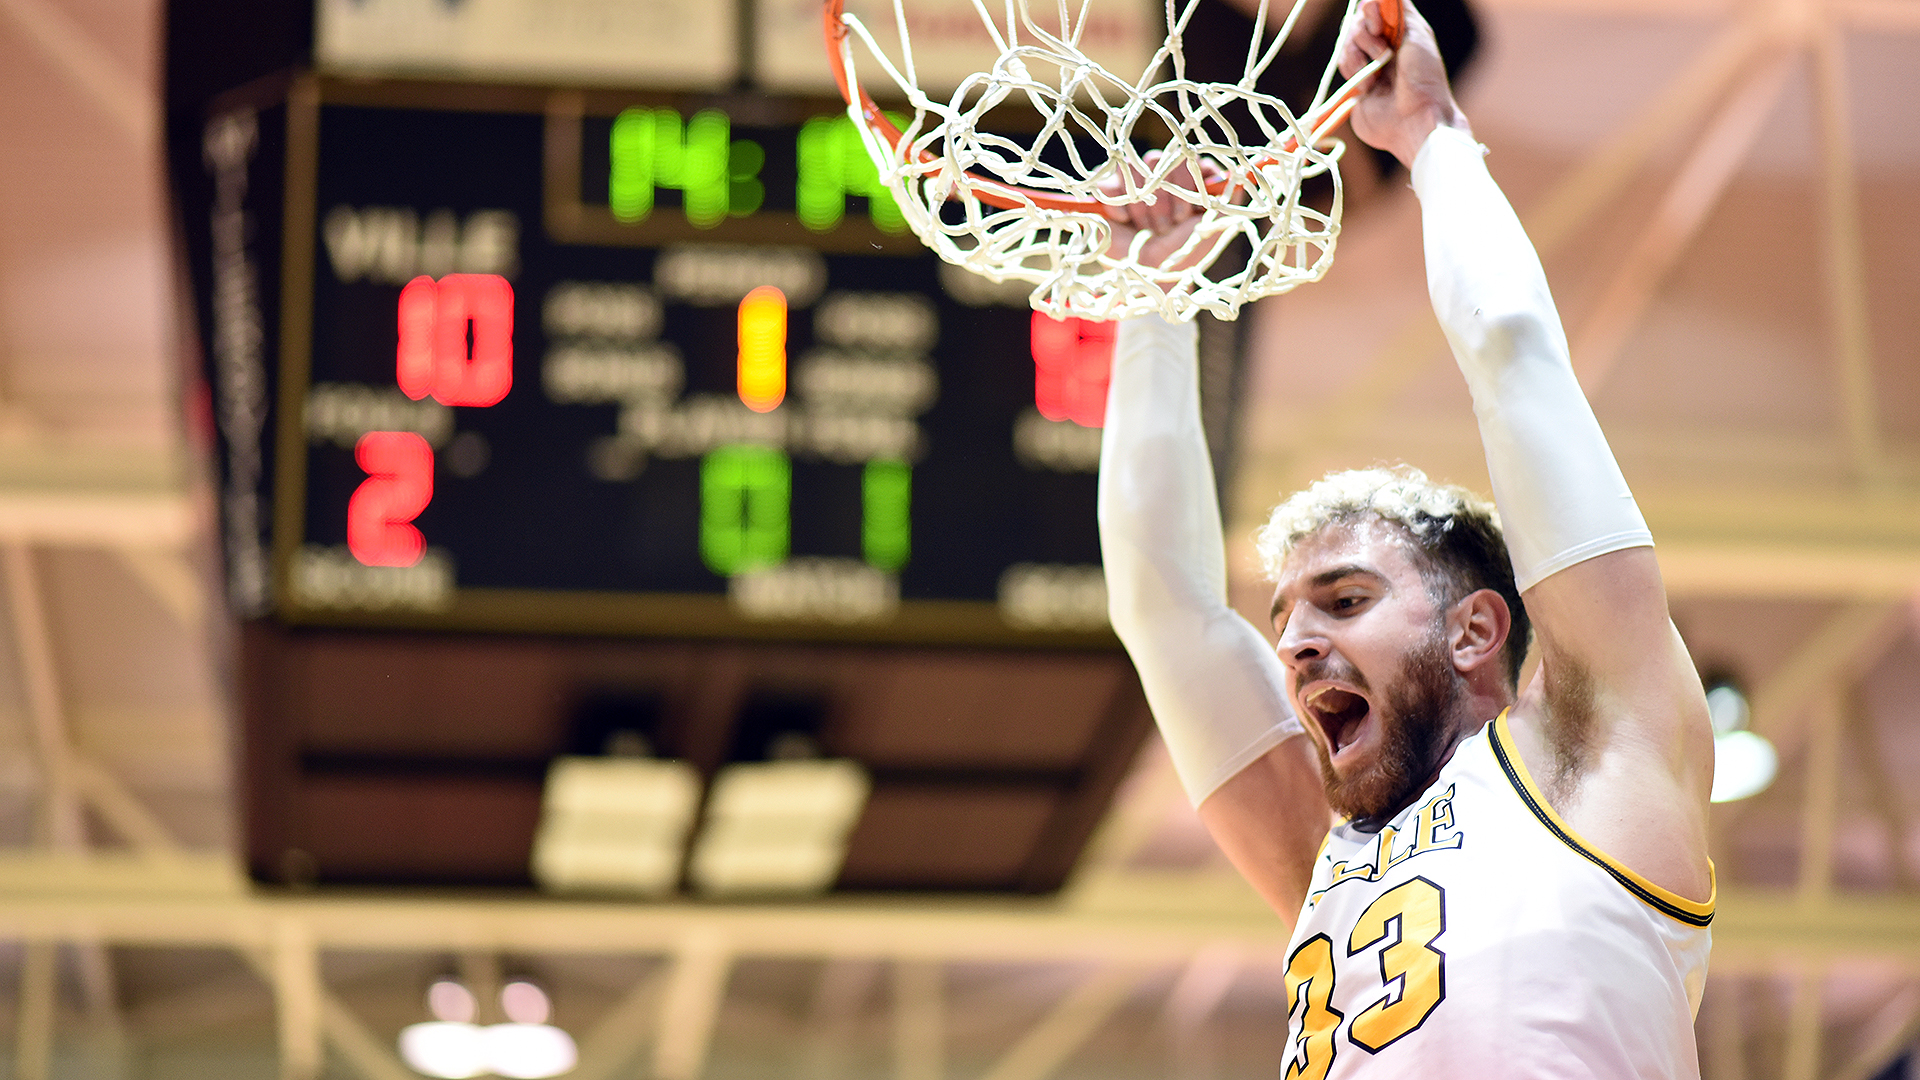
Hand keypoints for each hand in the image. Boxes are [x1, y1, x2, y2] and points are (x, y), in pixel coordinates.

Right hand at [1096, 150, 1226, 269]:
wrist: (1147, 276)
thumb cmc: (1183, 254)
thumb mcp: (1212, 227)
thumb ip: (1229, 199)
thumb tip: (1241, 174)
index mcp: (1189, 181)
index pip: (1188, 157)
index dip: (1186, 184)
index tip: (1187, 214)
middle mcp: (1163, 177)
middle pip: (1158, 160)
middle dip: (1164, 200)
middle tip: (1167, 228)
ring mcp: (1135, 184)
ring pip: (1134, 169)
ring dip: (1143, 206)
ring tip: (1148, 230)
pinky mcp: (1110, 194)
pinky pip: (1109, 183)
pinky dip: (1117, 204)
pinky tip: (1123, 221)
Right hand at [1337, 0, 1470, 168]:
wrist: (1413, 120)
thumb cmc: (1423, 79)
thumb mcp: (1418, 35)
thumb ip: (1400, 10)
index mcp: (1399, 31)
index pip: (1374, 7)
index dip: (1370, 11)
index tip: (1377, 24)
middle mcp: (1383, 44)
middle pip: (1356, 23)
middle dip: (1365, 36)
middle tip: (1382, 54)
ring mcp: (1368, 63)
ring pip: (1346, 43)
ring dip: (1358, 56)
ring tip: (1376, 75)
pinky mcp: (1356, 82)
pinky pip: (1342, 64)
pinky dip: (1352, 71)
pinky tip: (1368, 86)